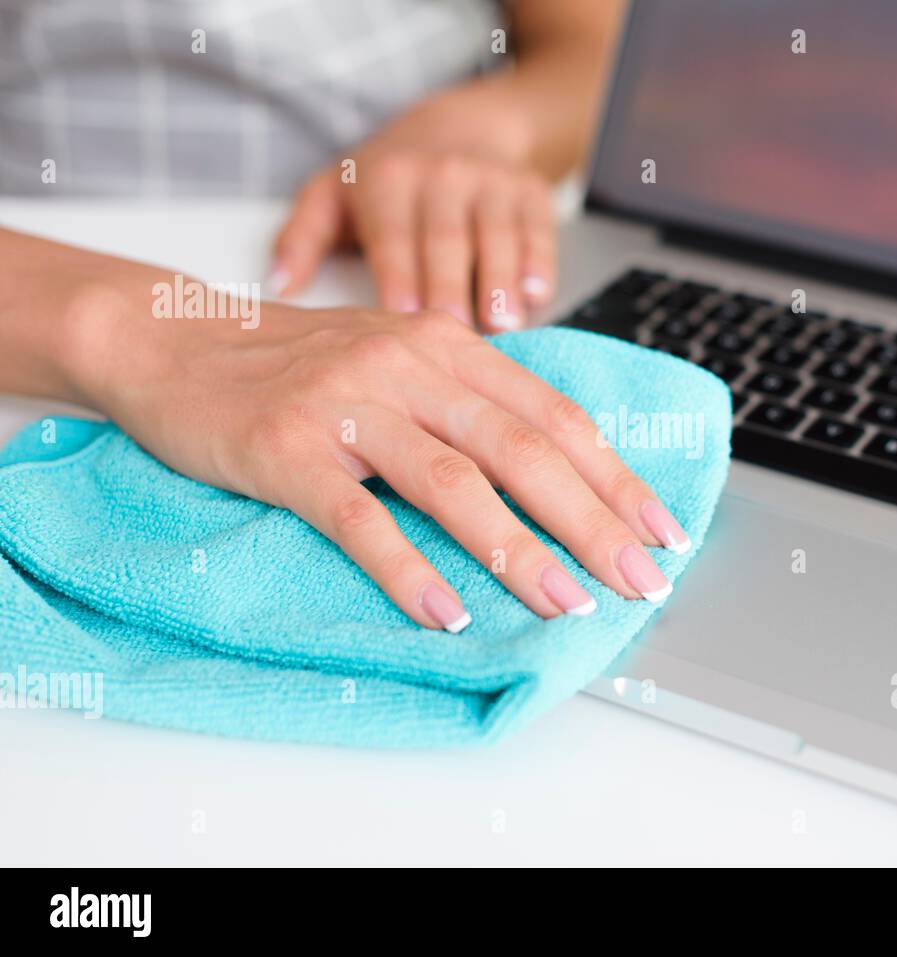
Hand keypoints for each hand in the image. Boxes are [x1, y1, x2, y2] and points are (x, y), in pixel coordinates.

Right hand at [74, 295, 689, 630]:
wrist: (174, 340)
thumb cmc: (301, 363)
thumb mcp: (400, 361)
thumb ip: (471, 402)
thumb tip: (561, 473)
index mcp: (448, 348)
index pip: (554, 417)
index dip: (615, 477)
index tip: (660, 531)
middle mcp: (409, 368)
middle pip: (522, 450)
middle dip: (590, 522)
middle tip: (637, 581)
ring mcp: (347, 406)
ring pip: (451, 482)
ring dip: (516, 549)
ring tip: (563, 604)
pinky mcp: (286, 449)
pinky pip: (357, 516)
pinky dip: (405, 567)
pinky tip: (444, 613)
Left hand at [271, 118, 554, 333]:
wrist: (460, 128)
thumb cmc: (388, 179)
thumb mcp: (332, 193)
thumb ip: (301, 238)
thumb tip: (277, 285)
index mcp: (387, 179)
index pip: (393, 233)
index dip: (398, 274)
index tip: (401, 317)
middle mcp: (440, 174)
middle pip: (446, 238)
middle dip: (451, 284)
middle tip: (453, 331)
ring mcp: (490, 181)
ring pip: (495, 235)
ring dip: (500, 280)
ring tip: (503, 324)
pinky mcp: (530, 192)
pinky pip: (537, 229)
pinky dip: (538, 261)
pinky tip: (537, 293)